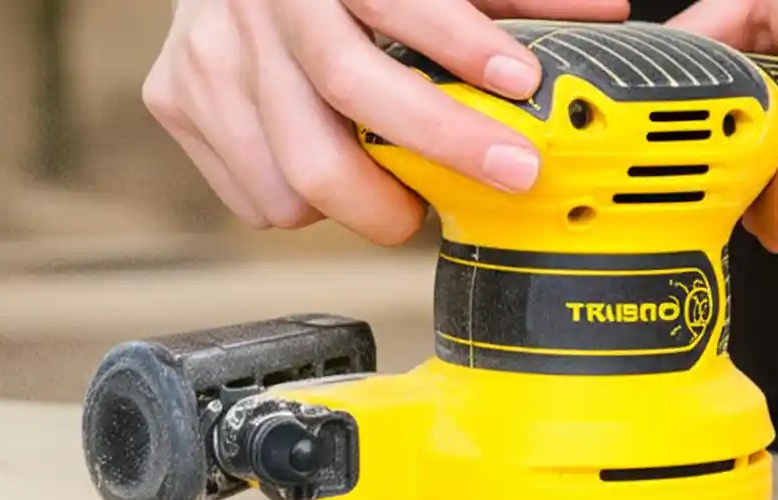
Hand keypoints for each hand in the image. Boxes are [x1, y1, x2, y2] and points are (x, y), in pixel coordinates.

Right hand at [143, 0, 628, 244]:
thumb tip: (603, 14)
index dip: (456, 42)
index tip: (521, 83)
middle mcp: (257, 3)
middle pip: (342, 95)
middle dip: (432, 151)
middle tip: (502, 177)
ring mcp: (207, 55)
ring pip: (296, 175)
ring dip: (368, 198)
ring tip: (401, 185)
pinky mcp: (174, 99)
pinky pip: (259, 198)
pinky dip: (309, 203)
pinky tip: (330, 165)